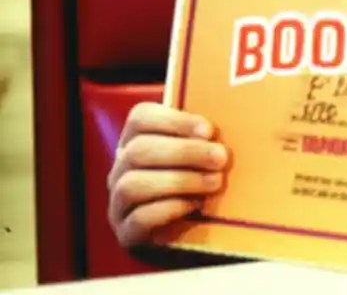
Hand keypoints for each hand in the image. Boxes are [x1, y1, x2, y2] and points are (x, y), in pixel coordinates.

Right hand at [107, 102, 227, 247]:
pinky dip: (169, 209)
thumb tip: (221, 129)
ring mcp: (118, 203)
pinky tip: (195, 206)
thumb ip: (204, 139)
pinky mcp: (126, 232)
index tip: (209, 130)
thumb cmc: (197, 184)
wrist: (186, 235)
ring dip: (179, 180)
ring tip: (214, 182)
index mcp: (135, 142)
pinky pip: (138, 219)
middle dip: (184, 152)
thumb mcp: (200, 157)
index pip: (140, 118)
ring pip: (133, 185)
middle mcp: (120, 170)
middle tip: (220, 158)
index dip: (174, 121)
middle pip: (138, 150)